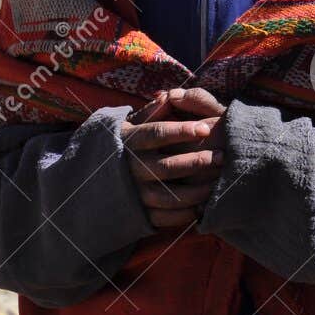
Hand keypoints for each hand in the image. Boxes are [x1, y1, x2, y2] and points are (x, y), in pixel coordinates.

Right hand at [120, 88, 226, 228]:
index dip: (181, 130)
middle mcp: (130, 169)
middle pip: (166, 166)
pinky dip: (185, 214)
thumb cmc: (126, 144)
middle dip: (196, 161)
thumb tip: (170, 95)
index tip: (206, 127)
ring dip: (196, 191)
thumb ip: (153, 112)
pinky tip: (204, 205)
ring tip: (218, 181)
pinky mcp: (139, 215)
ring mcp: (134, 194)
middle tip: (221, 156)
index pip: (156, 134)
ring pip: (168, 196)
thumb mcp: (131, 124)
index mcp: (129, 142)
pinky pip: (164, 218)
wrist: (93, 180)